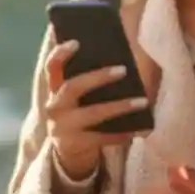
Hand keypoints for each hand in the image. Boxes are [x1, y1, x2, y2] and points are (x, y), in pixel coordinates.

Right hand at [44, 39, 149, 178]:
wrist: (68, 152)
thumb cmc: (80, 114)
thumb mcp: (77, 98)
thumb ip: (87, 81)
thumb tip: (118, 63)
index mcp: (54, 89)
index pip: (52, 67)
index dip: (61, 53)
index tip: (77, 42)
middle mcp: (54, 107)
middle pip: (73, 87)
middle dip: (98, 77)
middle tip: (123, 69)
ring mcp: (62, 128)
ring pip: (93, 113)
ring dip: (120, 106)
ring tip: (142, 101)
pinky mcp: (75, 145)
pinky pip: (103, 137)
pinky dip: (122, 133)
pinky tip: (140, 129)